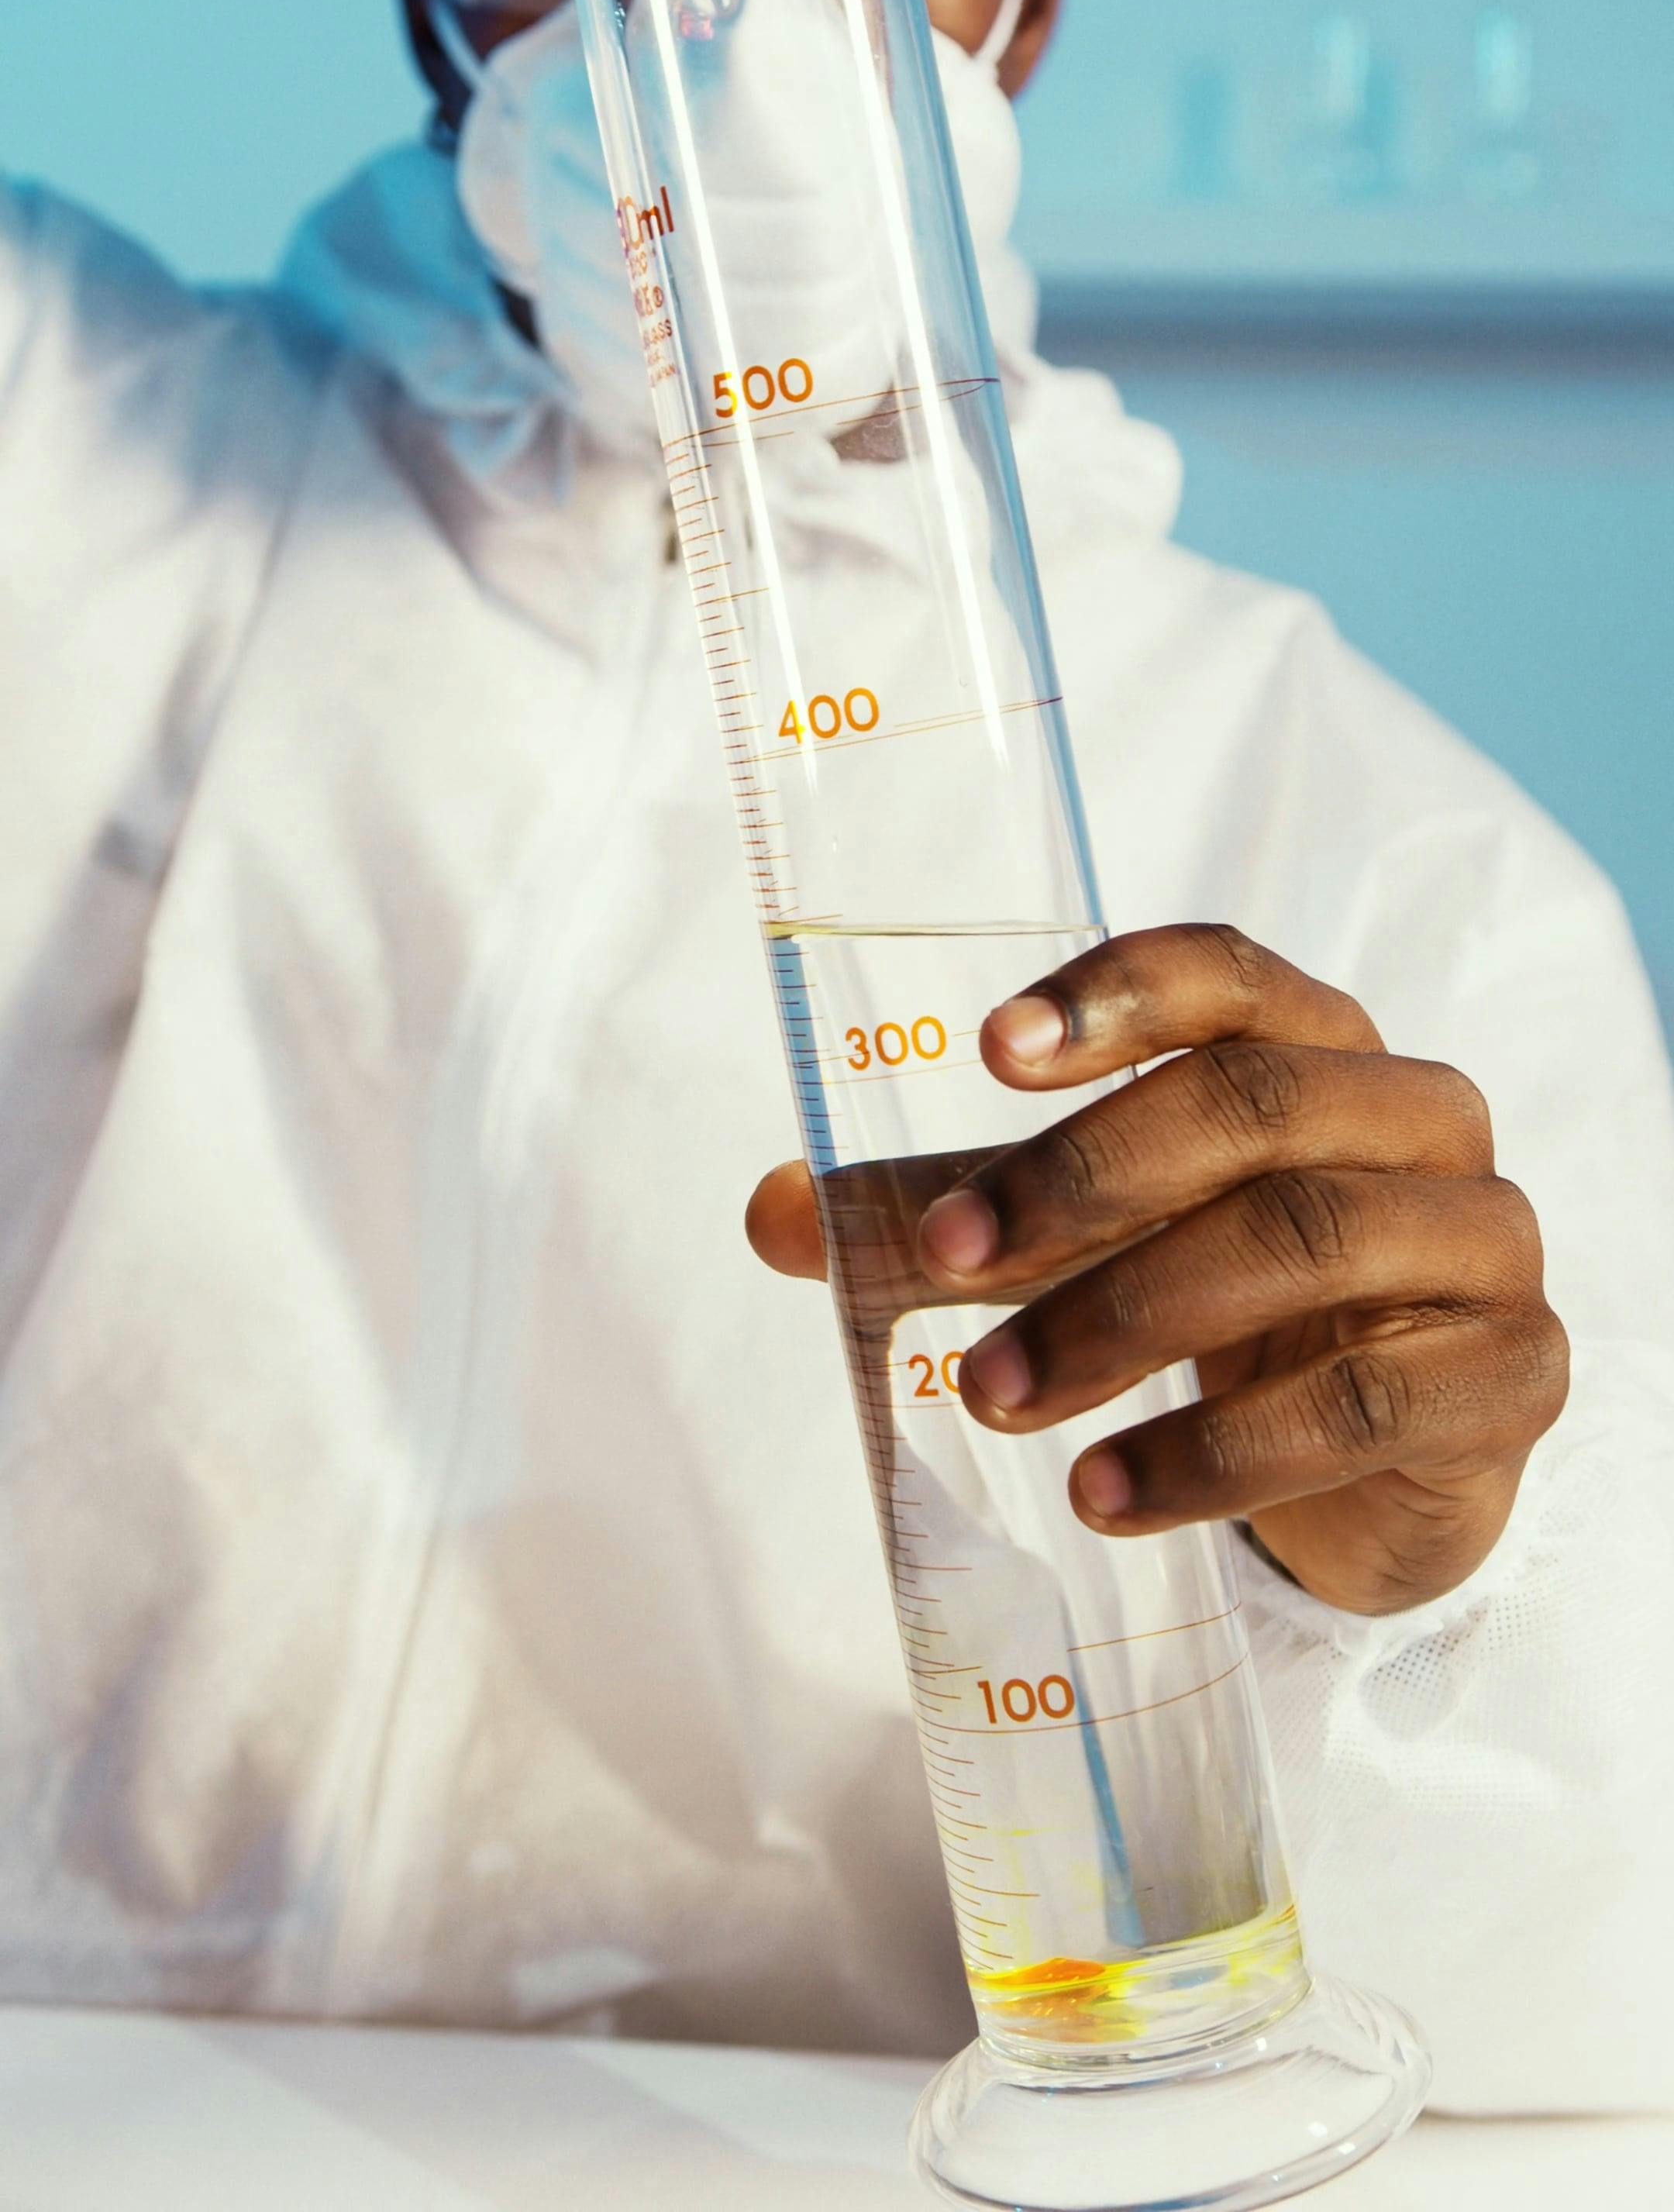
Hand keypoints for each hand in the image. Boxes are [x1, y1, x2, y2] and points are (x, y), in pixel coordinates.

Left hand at [749, 925, 1568, 1616]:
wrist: (1391, 1456)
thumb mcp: (1092, 1242)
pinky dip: (1218, 1454)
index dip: (1116, 997)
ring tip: (1000, 1401)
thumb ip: (954, 1215)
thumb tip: (777, 1215)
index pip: (1229, 977)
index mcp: (1318, 1043)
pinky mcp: (1513, 1376)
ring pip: (1307, 1241)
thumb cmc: (1230, 1301)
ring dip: (1130, 1321)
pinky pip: (1364, 1401)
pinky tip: (1105, 1496)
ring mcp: (1481, 1242)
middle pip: (1254, 1105)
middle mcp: (1417, 1117)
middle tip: (955, 1267)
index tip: (988, 1051)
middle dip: (1084, 1182)